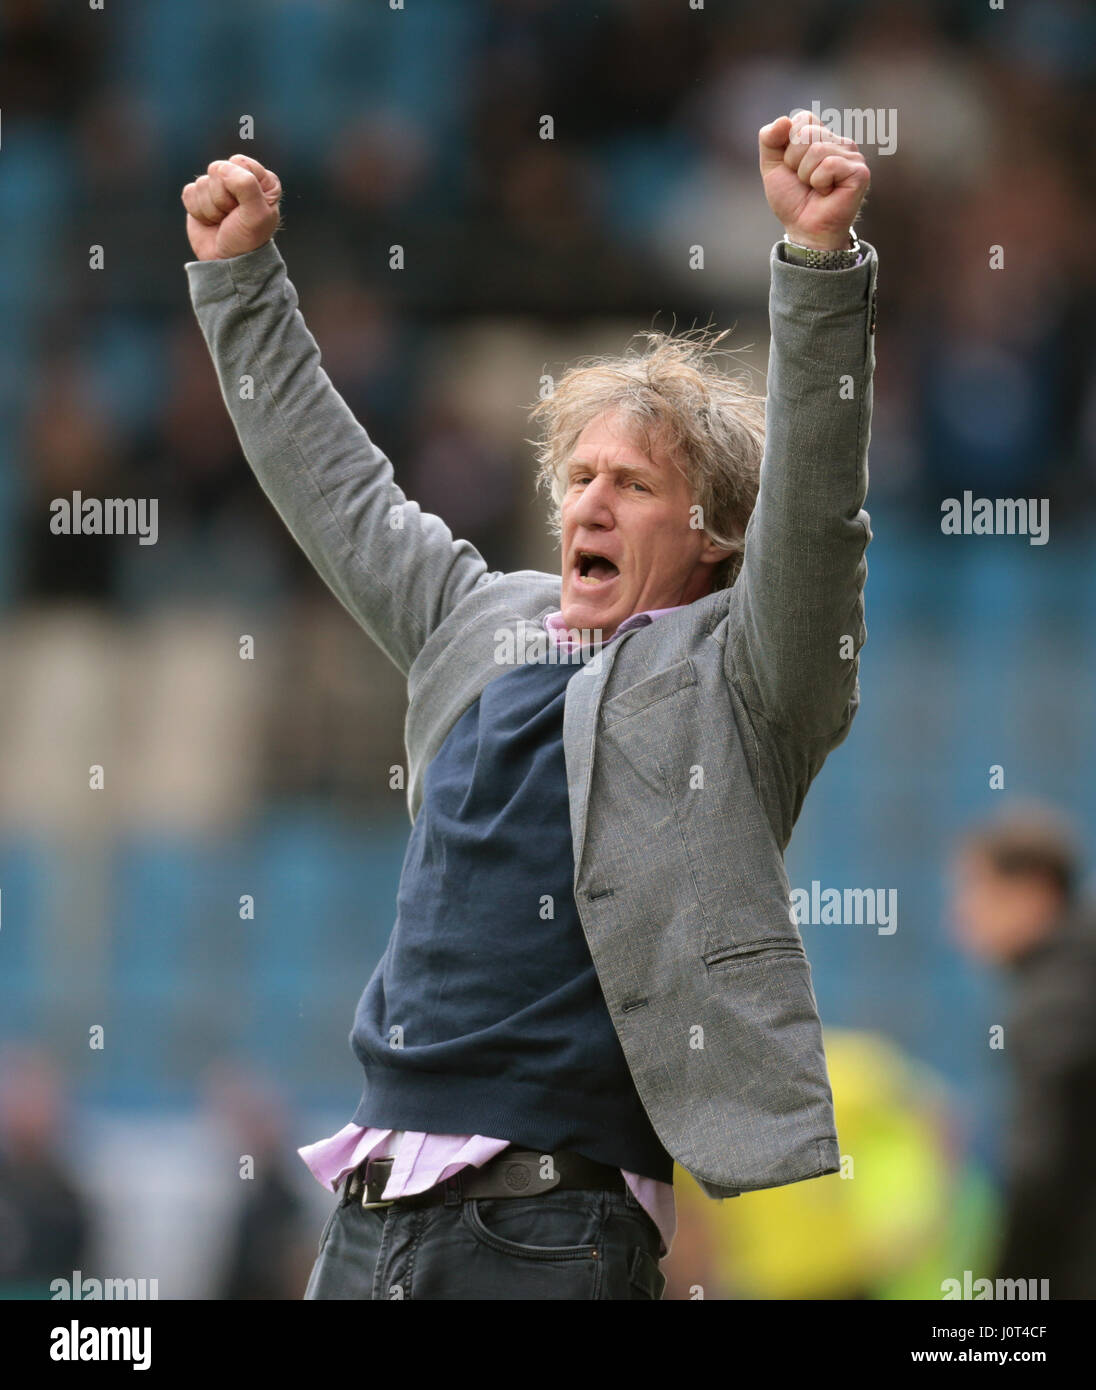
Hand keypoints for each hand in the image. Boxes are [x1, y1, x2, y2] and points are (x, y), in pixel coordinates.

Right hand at [181, 154, 282, 260]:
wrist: (228, 262)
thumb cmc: (247, 239)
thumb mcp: (257, 215)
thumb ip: (246, 185)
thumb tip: (222, 168)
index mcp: (262, 180)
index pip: (239, 163)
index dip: (238, 185)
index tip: (245, 207)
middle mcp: (240, 180)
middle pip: (217, 169)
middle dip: (222, 198)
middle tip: (232, 216)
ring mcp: (218, 188)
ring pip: (202, 183)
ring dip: (211, 208)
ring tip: (222, 221)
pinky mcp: (199, 197)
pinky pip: (189, 192)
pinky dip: (197, 211)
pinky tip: (210, 222)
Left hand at [759, 112, 869, 250]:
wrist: (803, 229)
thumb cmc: (793, 199)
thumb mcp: (771, 167)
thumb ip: (769, 139)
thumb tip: (784, 120)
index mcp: (822, 136)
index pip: (803, 119)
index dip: (788, 145)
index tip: (793, 167)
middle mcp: (840, 142)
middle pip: (807, 132)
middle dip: (795, 161)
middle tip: (804, 180)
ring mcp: (852, 156)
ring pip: (817, 150)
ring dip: (807, 175)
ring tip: (815, 188)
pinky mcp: (859, 172)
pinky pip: (829, 165)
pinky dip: (819, 183)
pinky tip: (827, 193)